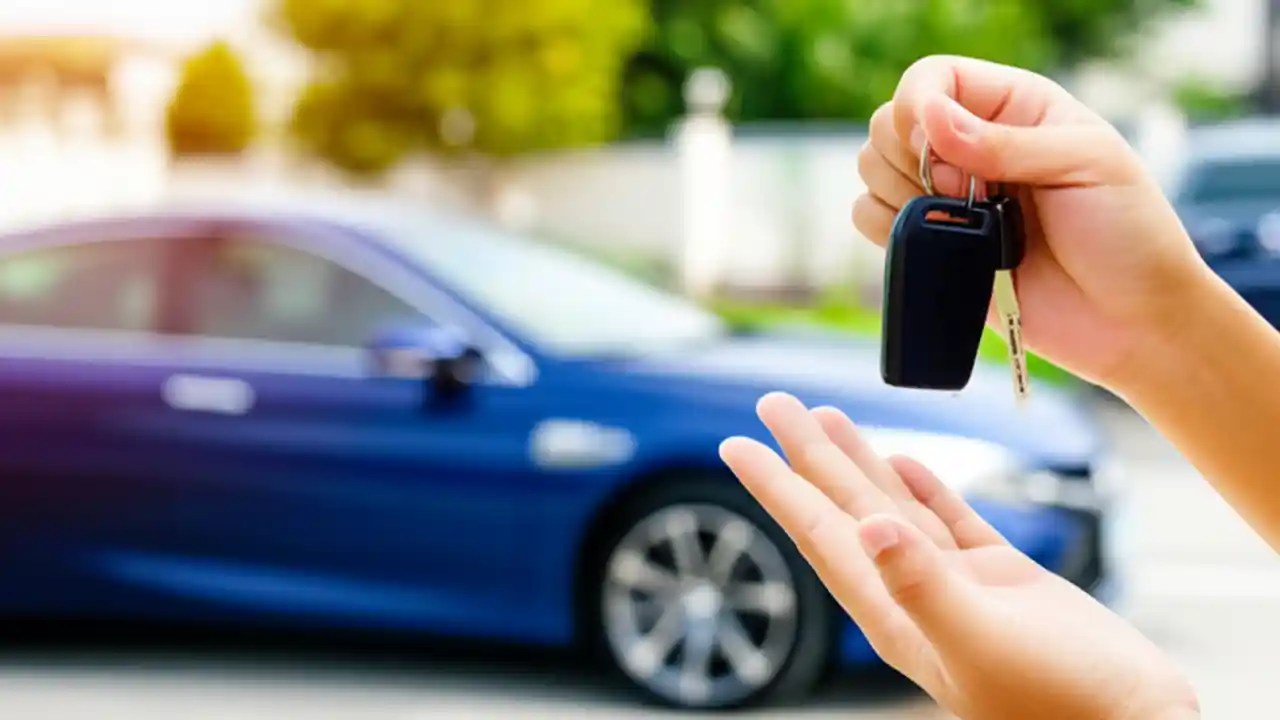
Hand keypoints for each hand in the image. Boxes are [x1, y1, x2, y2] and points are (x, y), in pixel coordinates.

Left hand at [720, 392, 1198, 719]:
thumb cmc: (1064, 703)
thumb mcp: (985, 641)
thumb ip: (924, 586)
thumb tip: (869, 528)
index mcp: (896, 613)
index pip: (821, 535)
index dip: (777, 487)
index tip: (736, 444)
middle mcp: (916, 594)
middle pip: (845, 510)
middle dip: (806, 455)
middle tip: (773, 403)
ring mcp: (960, 586)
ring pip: (893, 508)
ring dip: (857, 463)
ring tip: (825, 418)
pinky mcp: (1006, 582)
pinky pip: (949, 522)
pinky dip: (924, 490)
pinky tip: (902, 463)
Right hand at [854, 55, 1213, 386]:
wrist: (1131, 322)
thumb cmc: (1129, 235)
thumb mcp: (1086, 166)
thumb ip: (1006, 142)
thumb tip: (931, 119)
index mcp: (1013, 106)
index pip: (933, 78)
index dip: (917, 103)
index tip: (934, 143)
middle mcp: (972, 145)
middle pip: (888, 122)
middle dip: (910, 157)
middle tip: (970, 193)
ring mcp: (948, 197)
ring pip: (870, 168)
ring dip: (901, 196)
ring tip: (966, 223)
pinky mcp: (932, 245)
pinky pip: (868, 219)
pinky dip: (887, 230)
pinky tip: (940, 244)